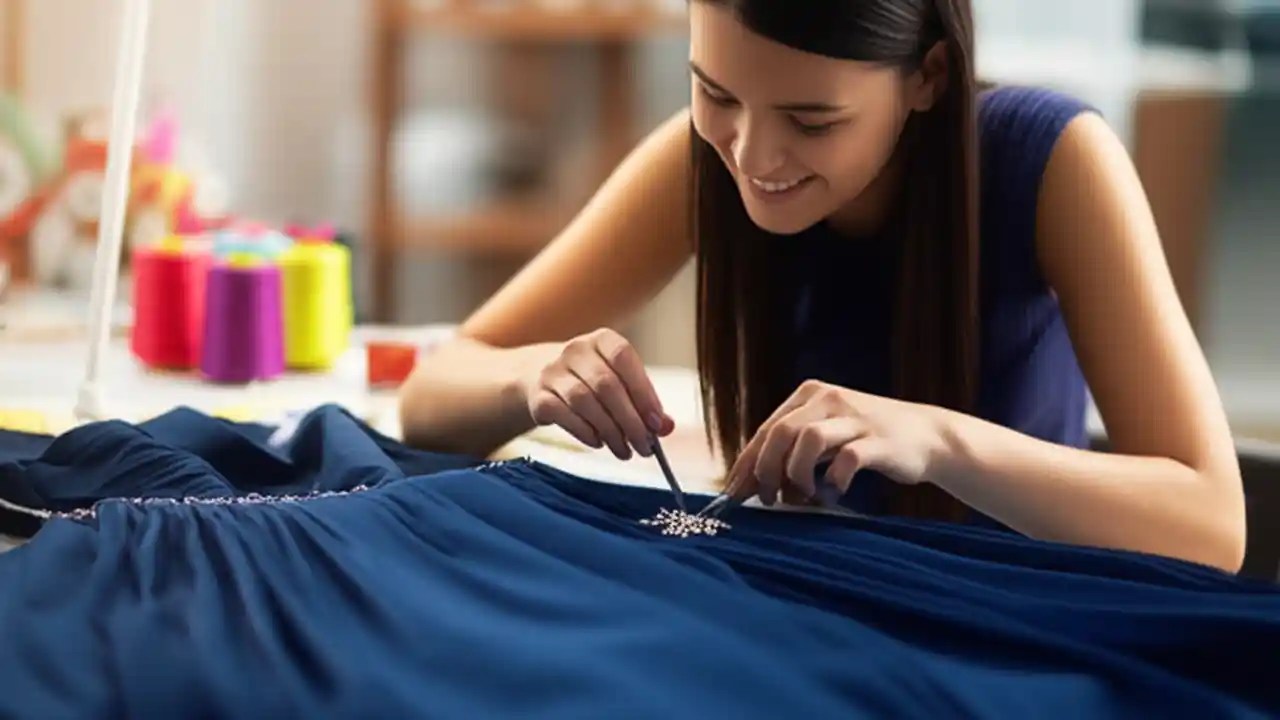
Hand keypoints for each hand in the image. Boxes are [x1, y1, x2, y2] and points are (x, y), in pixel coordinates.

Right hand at [519, 329, 674, 459]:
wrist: (539, 375)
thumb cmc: (592, 380)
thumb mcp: (620, 381)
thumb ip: (644, 402)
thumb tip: (666, 427)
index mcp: (603, 340)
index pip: (624, 359)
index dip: (643, 392)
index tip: (657, 424)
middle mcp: (575, 350)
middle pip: (606, 385)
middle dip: (630, 421)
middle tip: (644, 447)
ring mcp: (552, 371)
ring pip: (584, 402)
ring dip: (610, 431)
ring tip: (624, 451)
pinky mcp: (538, 395)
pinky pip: (564, 416)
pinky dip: (585, 432)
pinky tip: (599, 443)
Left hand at [725, 380, 951, 505]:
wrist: (928, 436)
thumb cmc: (867, 440)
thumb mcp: (826, 433)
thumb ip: (793, 449)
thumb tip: (751, 482)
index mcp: (810, 394)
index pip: (766, 430)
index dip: (747, 463)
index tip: (735, 494)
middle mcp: (829, 398)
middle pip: (780, 433)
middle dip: (766, 471)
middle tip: (768, 500)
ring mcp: (855, 417)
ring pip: (808, 440)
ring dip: (797, 474)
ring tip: (803, 496)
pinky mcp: (879, 439)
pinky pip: (846, 459)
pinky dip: (833, 481)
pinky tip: (834, 493)